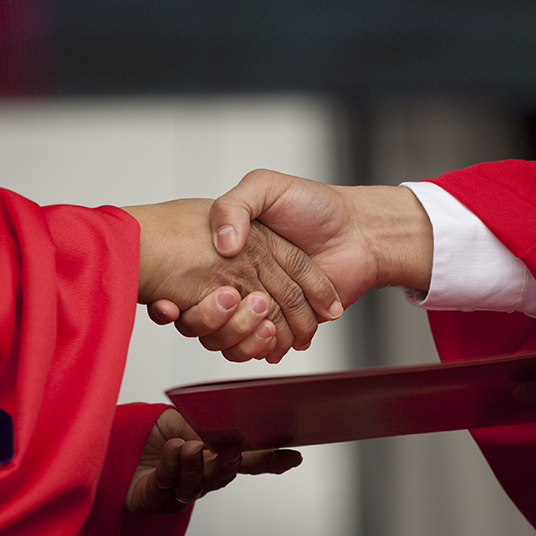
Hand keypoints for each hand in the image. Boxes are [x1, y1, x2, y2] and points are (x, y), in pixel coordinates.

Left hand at [126, 407, 302, 512]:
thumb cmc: (156, 433)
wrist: (121, 447)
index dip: (273, 459)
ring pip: (199, 482)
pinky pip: (169, 483)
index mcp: (219, 454)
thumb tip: (229, 426)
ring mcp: (184, 489)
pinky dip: (171, 465)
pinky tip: (173, 450)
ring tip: (191, 447)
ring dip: (197, 464)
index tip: (293, 455)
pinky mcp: (161, 499)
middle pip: (227, 472)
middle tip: (234, 450)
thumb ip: (210, 425)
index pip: (252, 459)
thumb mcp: (187, 418)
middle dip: (232, 463)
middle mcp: (206, 474)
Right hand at [149, 170, 433, 359]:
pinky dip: (266, 349)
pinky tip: (272, 342)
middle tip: (229, 304)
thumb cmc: (317, 204)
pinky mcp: (286, 325)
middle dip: (214, 319)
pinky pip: (264, 347)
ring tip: (260, 326)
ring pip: (233, 337)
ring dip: (241, 338)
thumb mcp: (266, 186)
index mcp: (228, 252)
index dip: (181, 295)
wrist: (363, 233)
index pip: (192, 283)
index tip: (172, 301)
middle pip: (210, 316)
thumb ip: (235, 205)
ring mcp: (263, 304)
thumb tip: (223, 246)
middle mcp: (241, 280)